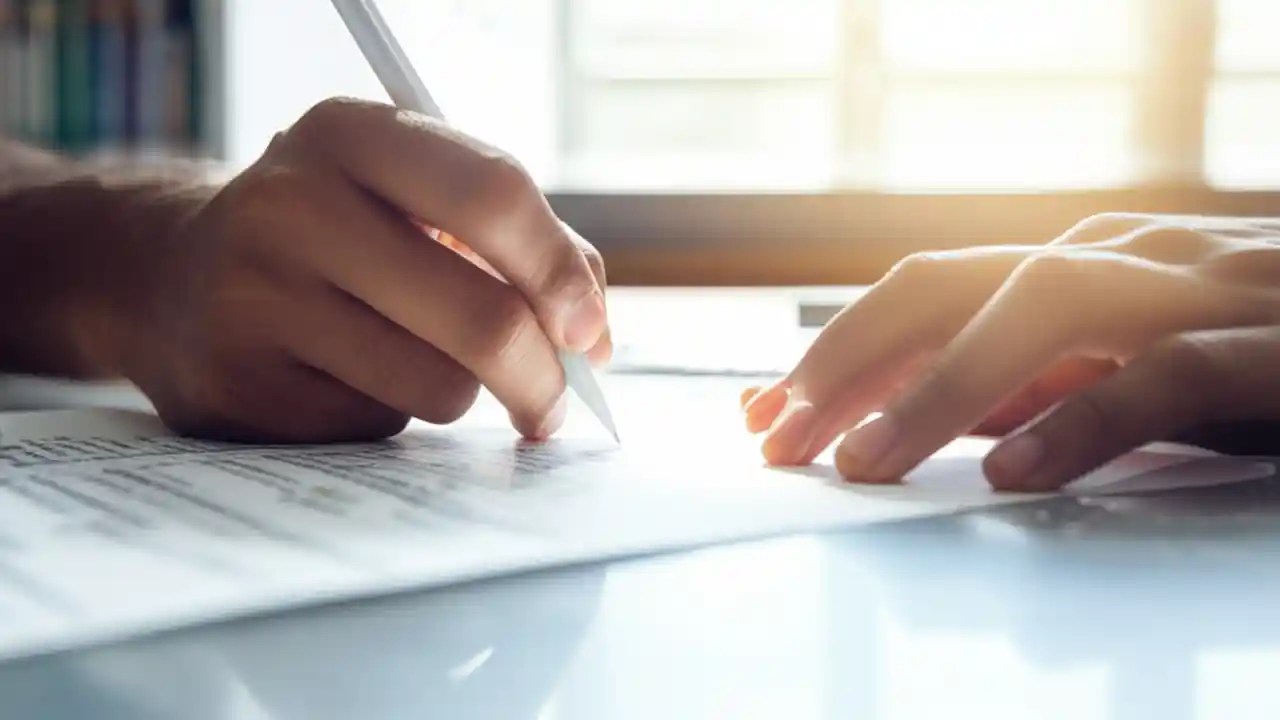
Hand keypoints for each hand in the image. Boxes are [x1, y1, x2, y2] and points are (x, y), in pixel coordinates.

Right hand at [122, 98, 610, 442]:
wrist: (173, 275)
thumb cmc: (336, 236)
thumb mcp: (413, 197)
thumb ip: (521, 248)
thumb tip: (594, 342)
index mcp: (351, 134)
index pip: (493, 195)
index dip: (560, 272)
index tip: (587, 331)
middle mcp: (293, 205)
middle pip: (480, 317)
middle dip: (541, 377)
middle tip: (553, 404)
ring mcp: (254, 298)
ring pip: (439, 387)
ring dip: (459, 392)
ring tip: (408, 356)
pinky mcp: (236, 386)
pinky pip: (377, 424)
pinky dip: (389, 414)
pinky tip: (341, 378)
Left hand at [742, 213, 1279, 489]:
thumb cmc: (1256, 351)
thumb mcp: (1118, 365)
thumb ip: (1030, 383)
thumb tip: (917, 419)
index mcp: (1074, 265)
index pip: (921, 294)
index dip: (833, 353)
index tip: (764, 414)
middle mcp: (1117, 260)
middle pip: (947, 285)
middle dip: (847, 363)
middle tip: (778, 441)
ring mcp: (1192, 291)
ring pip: (1040, 311)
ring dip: (936, 389)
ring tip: (861, 461)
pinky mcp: (1267, 346)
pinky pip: (1163, 374)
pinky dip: (1083, 418)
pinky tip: (1015, 473)